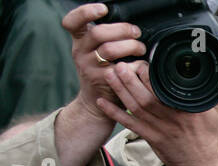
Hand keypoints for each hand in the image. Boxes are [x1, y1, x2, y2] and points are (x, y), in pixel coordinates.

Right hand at [63, 3, 144, 124]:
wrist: (95, 101)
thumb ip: (104, 36)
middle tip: (136, 32)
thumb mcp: (95, 50)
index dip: (85, 12)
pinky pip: (122, 69)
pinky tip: (142, 65)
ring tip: (141, 48)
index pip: (72, 22)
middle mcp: (80, 52)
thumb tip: (126, 24)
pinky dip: (136, 64)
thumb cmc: (101, 71)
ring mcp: (89, 67)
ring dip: (131, 46)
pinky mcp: (102, 81)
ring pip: (110, 49)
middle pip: (98, 32)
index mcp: (79, 40)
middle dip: (122, 29)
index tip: (103, 9)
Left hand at [97, 61, 217, 165]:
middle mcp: (171, 117)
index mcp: (187, 108)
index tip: (143, 62)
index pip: (166, 86)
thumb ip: (215, 90)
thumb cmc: (209, 136)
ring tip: (110, 74)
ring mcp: (159, 128)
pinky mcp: (150, 138)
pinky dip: (114, 113)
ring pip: (134, 106)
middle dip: (130, 77)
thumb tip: (216, 71)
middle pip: (145, 94)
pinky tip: (102, 102)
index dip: (151, 72)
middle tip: (120, 63)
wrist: (202, 165)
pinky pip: (129, 124)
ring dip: (120, 90)